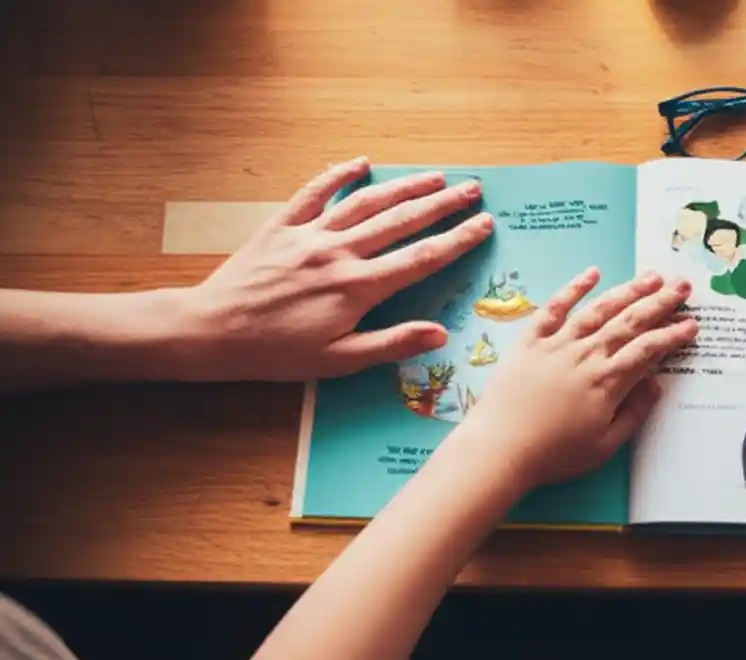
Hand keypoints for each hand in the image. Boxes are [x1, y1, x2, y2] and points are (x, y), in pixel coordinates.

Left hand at [179, 157, 492, 380]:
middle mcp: (339, 253)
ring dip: (404, 187)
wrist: (212, 331)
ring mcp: (310, 235)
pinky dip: (339, 174)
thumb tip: (439, 333)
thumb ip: (391, 343)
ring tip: (434, 177)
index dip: (457, 240)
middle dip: (442, 204)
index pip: (421, 258)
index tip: (484, 225)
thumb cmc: (276, 353)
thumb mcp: (338, 361)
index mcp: (358, 288)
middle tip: (472, 189)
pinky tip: (361, 163)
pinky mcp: (282, 226)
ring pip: (366, 202)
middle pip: (401, 221)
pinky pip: (315, 192)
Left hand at [463, 270, 696, 486]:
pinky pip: (554, 308)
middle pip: (630, 322)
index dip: (672, 334)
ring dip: (628, 290)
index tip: (691, 323)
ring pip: (599, 309)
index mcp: (607, 382)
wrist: (499, 448)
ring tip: (651, 277)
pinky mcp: (530, 342)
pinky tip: (592, 272)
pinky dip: (574, 288)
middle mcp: (586, 355)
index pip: (648, 349)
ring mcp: (558, 345)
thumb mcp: (603, 446)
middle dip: (660, 302)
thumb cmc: (553, 454)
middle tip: (682, 285)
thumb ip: (633, 413)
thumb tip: (656, 385)